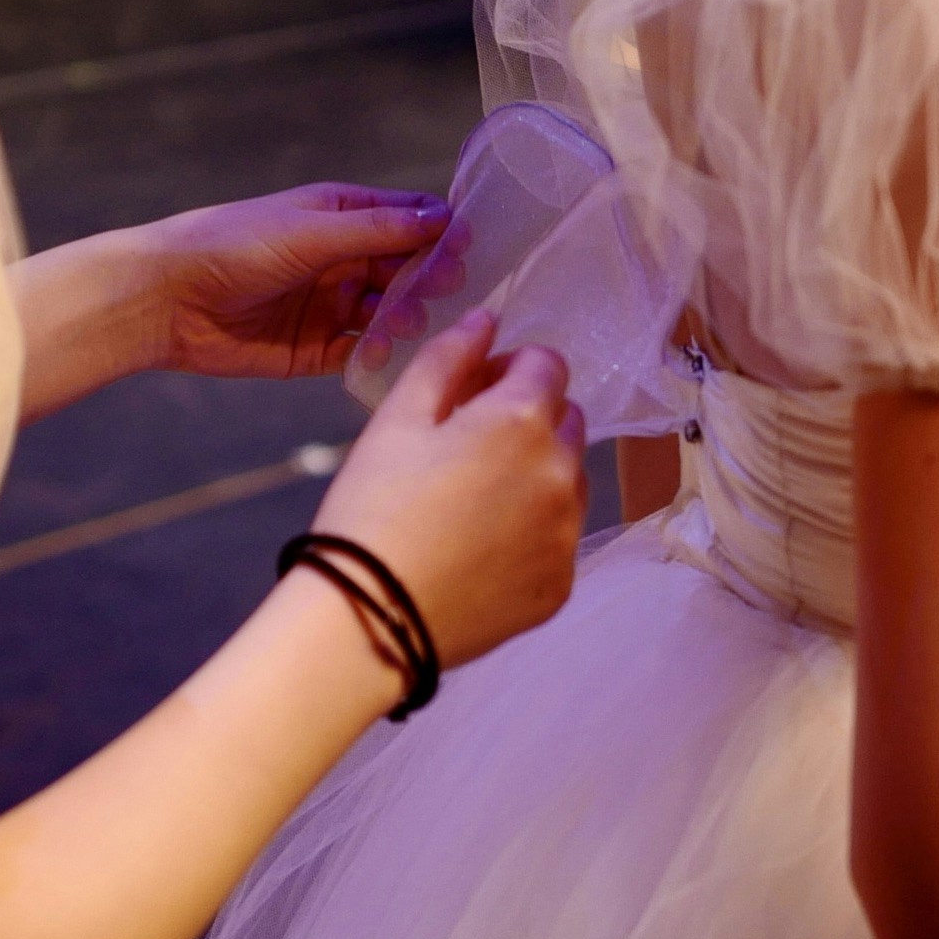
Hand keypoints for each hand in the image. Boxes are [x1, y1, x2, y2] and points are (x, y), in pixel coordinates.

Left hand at [140, 185, 450, 377]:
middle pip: (403, 269)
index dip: (438, 232)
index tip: (468, 248)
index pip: (406, 219)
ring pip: (386, 313)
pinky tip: (381, 353)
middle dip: (427, 279)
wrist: (165, 298)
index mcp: (339, 215)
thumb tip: (442, 217)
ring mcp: (328, 305)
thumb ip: (378, 229)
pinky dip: (375, 354)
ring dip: (403, 317)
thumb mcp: (310, 230)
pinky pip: (357, 353)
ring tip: (406, 322)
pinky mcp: (313, 349)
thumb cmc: (231, 245)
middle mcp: (339, 259)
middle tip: (444, 291)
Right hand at [313, 309, 584, 669]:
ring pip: (568, 481)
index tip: (471, 396)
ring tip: (470, 506)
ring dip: (536, 476)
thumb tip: (487, 318)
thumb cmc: (372, 510)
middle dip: (528, 422)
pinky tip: (478, 550)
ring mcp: (567, 533)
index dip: (508, 371)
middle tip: (465, 452)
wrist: (369, 619)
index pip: (548, 364)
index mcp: (523, 421)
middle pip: (567, 421)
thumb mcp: (396, 420)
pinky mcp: (561, 584)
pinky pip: (558, 539)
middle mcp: (562, 472)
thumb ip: (448, 358)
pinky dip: (531, 534)